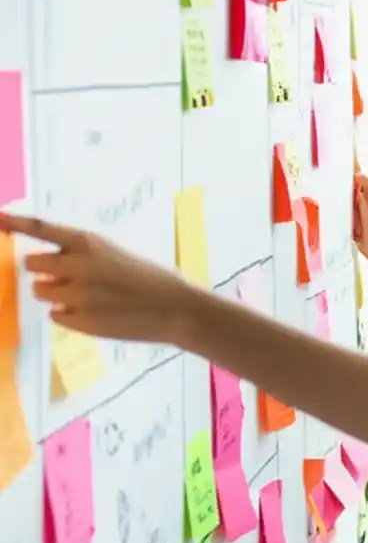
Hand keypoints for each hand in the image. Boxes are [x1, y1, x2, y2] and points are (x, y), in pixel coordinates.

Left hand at [0, 214, 201, 343]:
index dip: (13, 222)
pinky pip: (56, 316)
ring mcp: (76, 295)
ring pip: (41, 292)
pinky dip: (70, 316)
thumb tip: (48, 268)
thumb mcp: (116, 255)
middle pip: (32, 264)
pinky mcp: (78, 321)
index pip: (41, 229)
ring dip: (56, 294)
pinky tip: (97, 314)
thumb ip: (83, 256)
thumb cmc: (150, 279)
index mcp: (89, 243)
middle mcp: (77, 265)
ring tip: (87, 298)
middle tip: (64, 277)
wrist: (176, 309)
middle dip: (44, 271)